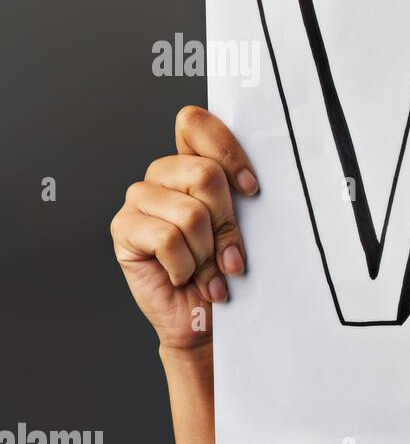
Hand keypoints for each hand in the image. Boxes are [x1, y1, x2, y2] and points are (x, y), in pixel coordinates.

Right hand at [110, 106, 257, 352]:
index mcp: (192, 164)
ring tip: (208, 270)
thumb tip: (250, 182)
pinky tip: (185, 277)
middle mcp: (162, 175)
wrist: (207, 319)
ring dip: (207, 252)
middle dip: (227, 223)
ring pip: (190, 213)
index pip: (195, 124)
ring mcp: (140, 200)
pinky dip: (186, 266)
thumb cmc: (227, 272)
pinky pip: (167, 238)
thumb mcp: (244, 228)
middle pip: (204, 174)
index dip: (227, 151)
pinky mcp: (123, 228)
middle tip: (229, 254)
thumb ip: (240, 197)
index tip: (251, 189)